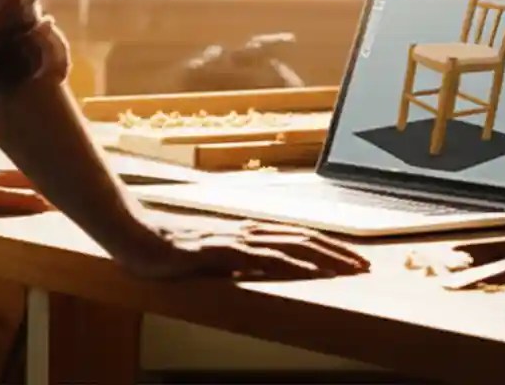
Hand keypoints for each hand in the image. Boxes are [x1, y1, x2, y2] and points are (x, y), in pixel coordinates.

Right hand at [126, 221, 370, 280]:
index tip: (356, 260)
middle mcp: (248, 232)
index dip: (330, 247)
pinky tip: (311, 272)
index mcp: (248, 233)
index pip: (299, 237)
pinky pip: (264, 258)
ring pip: (292, 245)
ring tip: (351, 269)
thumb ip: (238, 261)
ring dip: (326, 257)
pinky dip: (292, 264)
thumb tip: (264, 271)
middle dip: (339, 252)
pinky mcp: (222, 251)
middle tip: (367, 266)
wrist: (137, 241)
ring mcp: (236, 240)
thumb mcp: (214, 259)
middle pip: (304, 238)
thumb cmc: (172, 252)